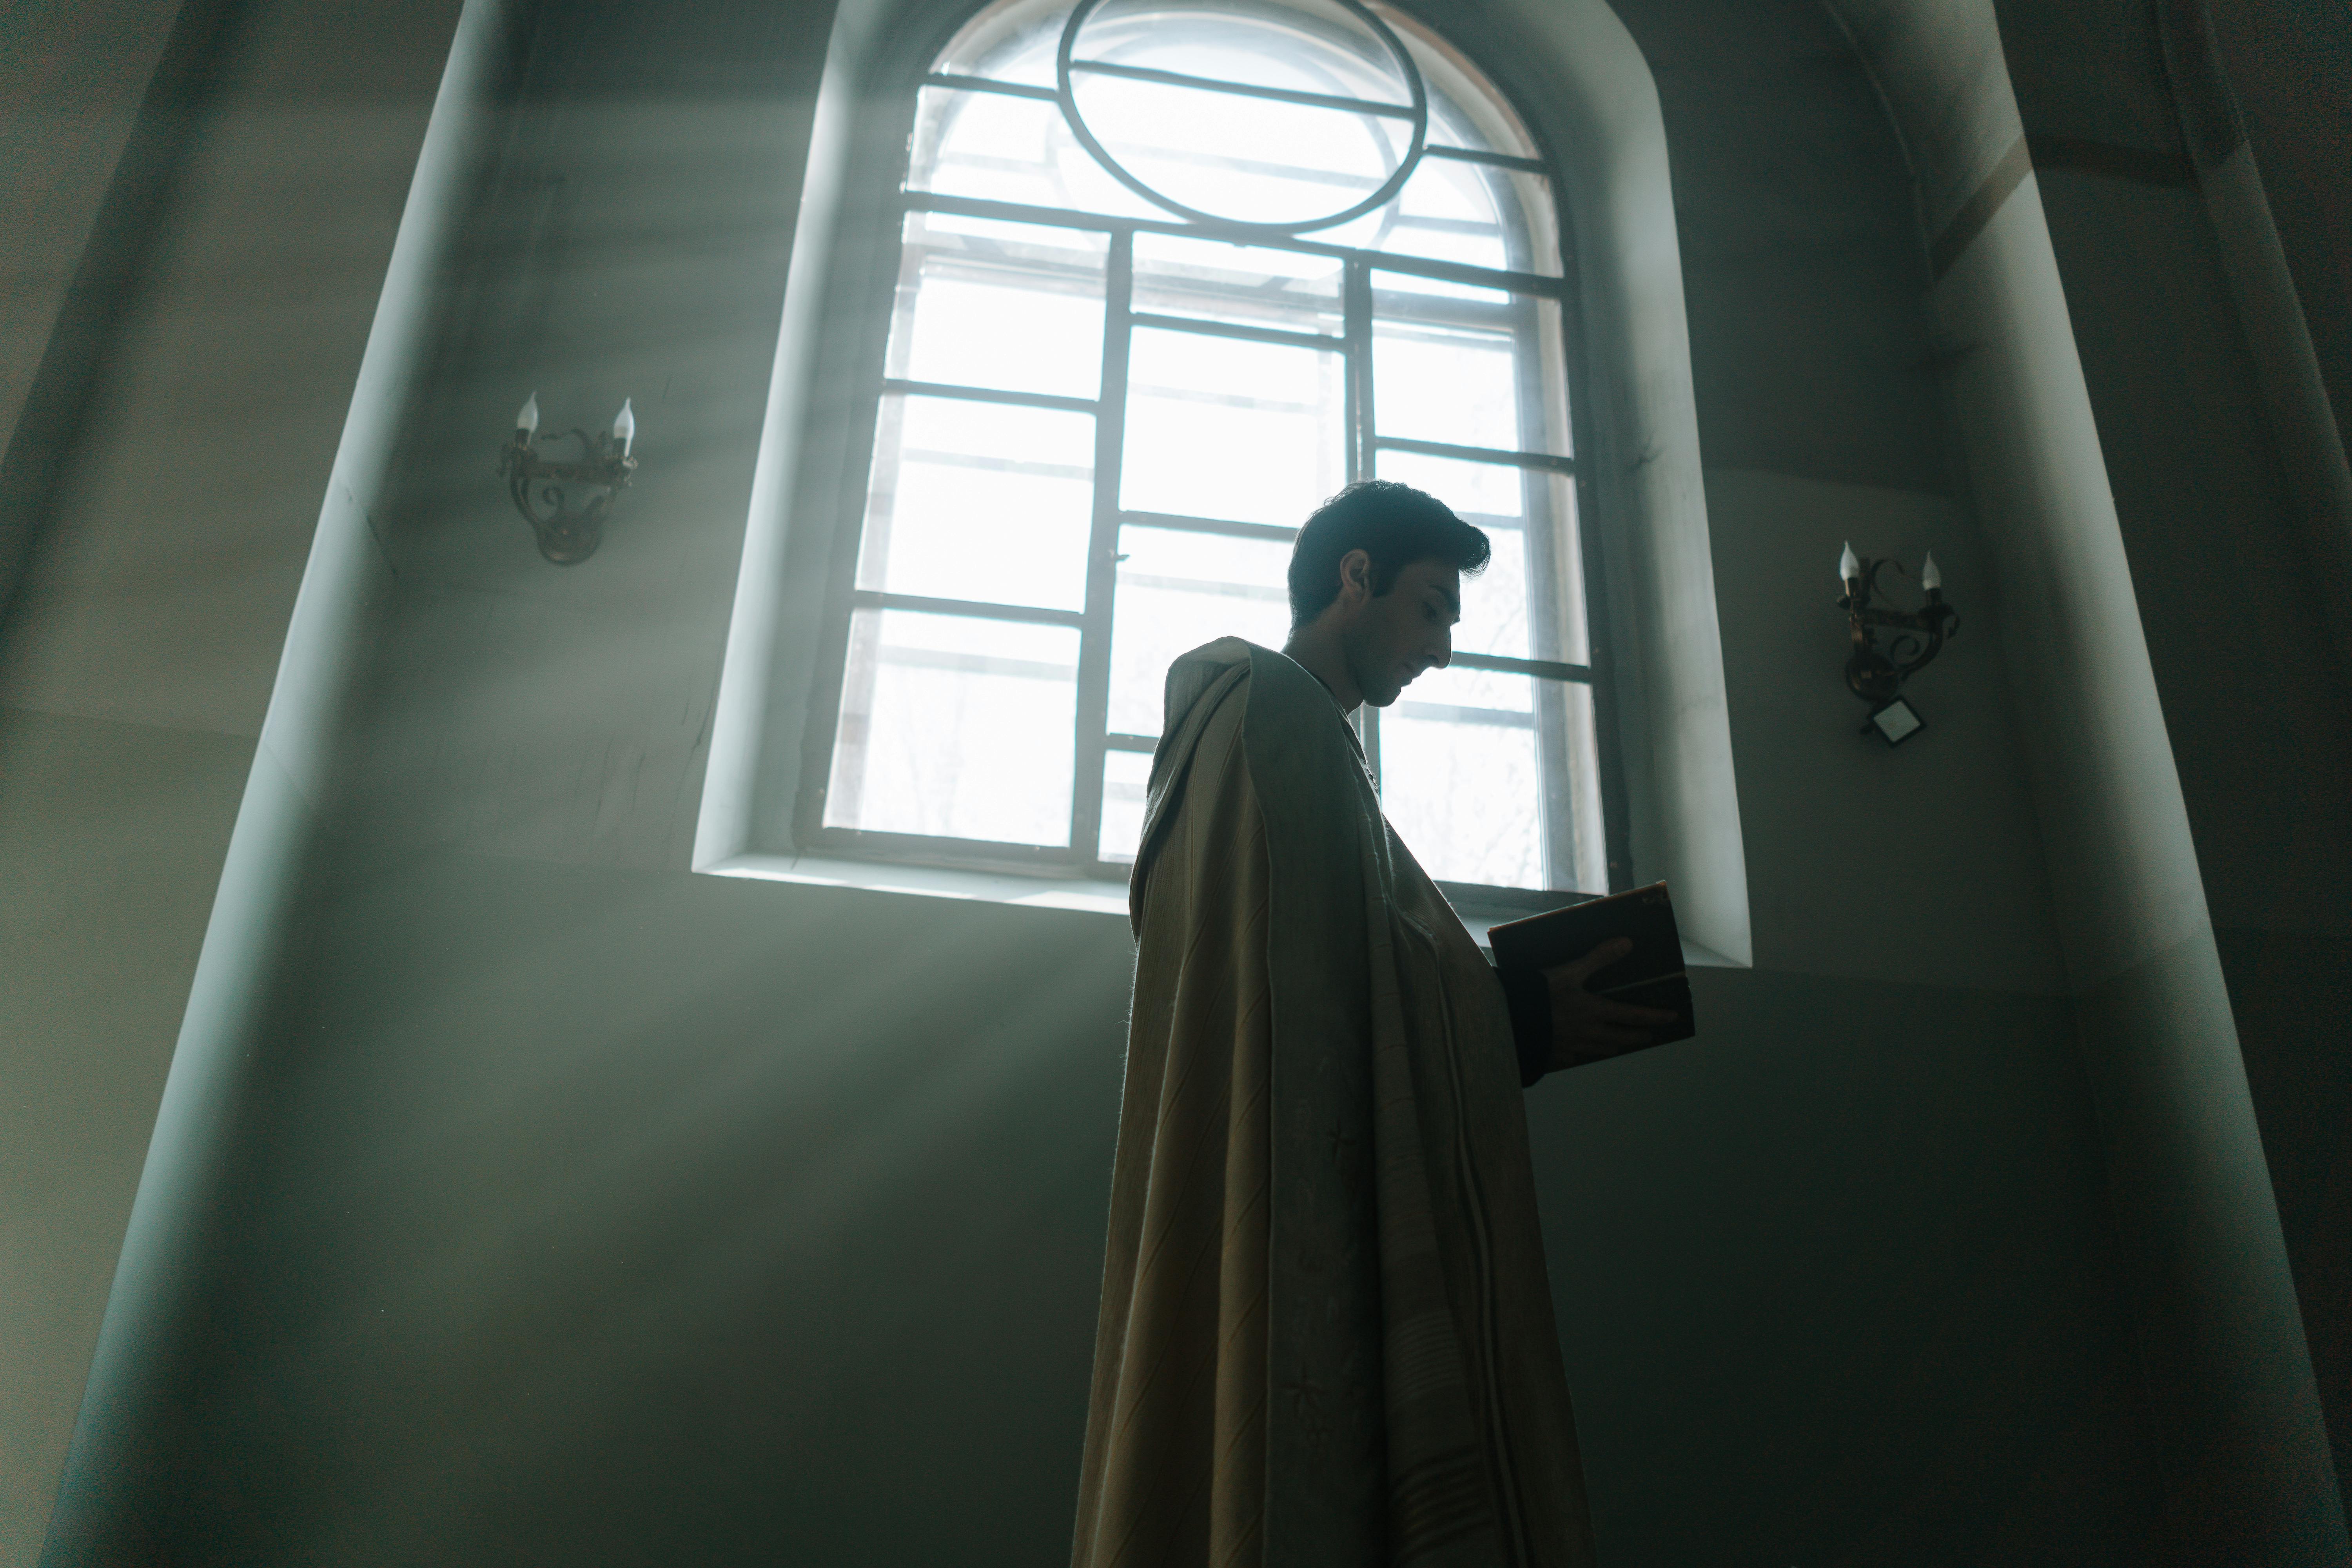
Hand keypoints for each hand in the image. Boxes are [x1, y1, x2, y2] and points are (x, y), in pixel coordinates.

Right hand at [1542, 938, 1679, 1069]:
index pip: (1634, 1015)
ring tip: (1618, 1045)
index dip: (1655, 1016)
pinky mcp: (1555, 1056)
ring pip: (1600, 1049)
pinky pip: (1575, 1057)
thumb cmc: (1540, 993)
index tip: (1672, 1018)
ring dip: (1613, 1046)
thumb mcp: (1570, 970)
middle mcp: (1589, 1033)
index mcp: (1595, 1012)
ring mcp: (1572, 1047)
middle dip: (1637, 1035)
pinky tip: (1579, 1051)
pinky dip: (1582, 1053)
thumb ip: (1598, 957)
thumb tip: (1627, 943)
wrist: (1510, 1019)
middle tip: (1648, 1035)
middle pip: (1621, 1037)